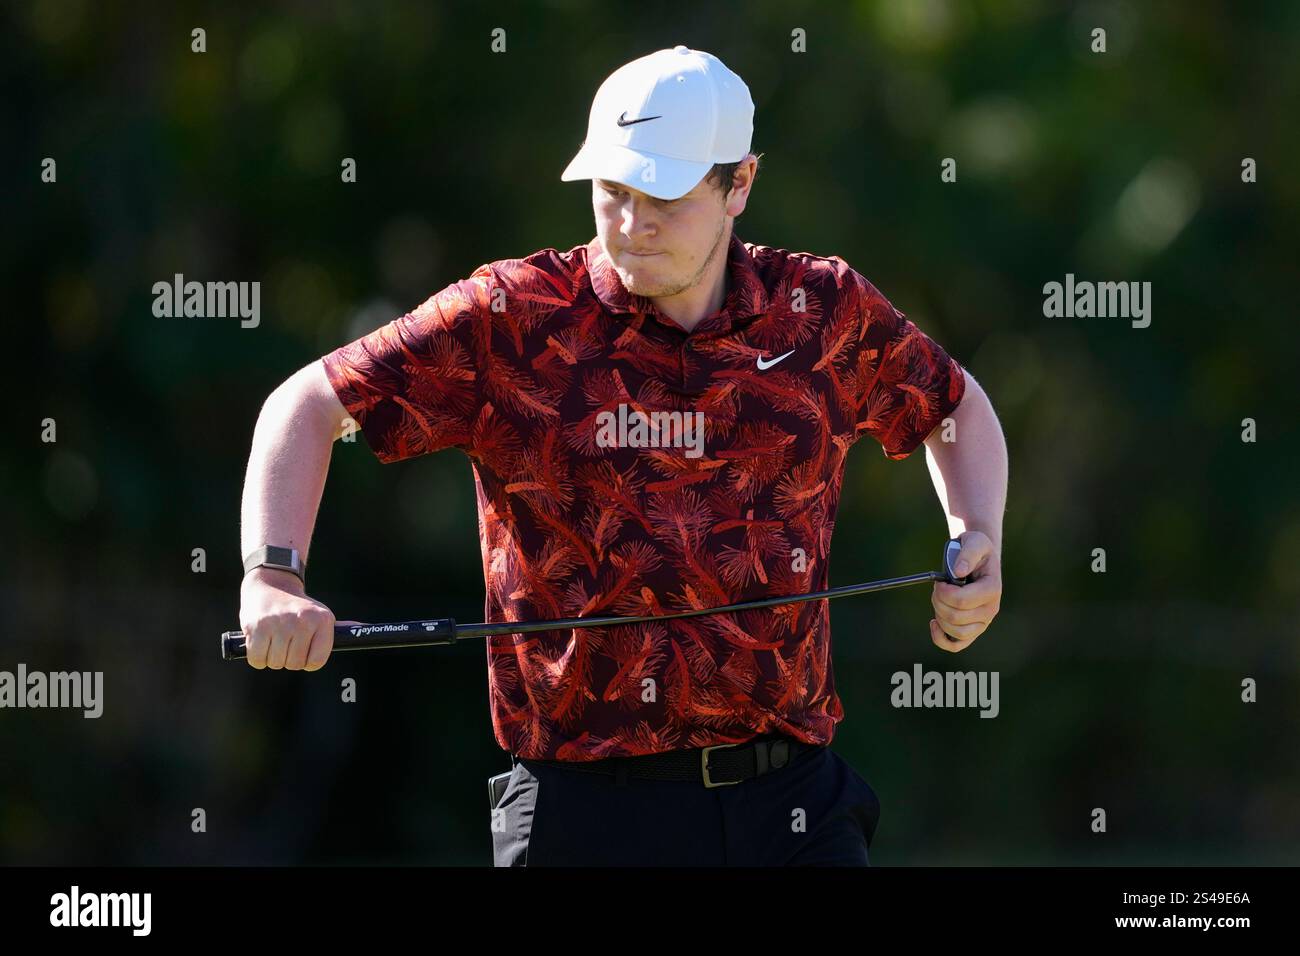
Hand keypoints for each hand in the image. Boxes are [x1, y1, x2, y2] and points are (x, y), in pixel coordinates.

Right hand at [239, 567, 335, 670]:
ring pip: (275, 663)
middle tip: (285, 642)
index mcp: (323, 620)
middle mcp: (303, 621)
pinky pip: (257, 660)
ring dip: (272, 657)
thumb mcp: (321, 614)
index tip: (303, 653)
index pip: (317, 662)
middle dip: (288, 659)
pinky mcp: (257, 627)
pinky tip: (260, 641)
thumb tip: (364, 630)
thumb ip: (338, 630)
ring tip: (273, 639)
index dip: (307, 662)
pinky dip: (257, 656)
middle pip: (294, 664)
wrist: (271, 582)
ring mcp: (279, 624)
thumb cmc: (298, 607)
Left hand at [929, 530, 1000, 652]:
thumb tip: (958, 571)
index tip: (939, 582)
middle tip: (938, 588)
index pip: (962, 601)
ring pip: (954, 631)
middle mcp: (990, 609)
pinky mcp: (972, 631)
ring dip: (939, 614)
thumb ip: (967, 553)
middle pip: (955, 617)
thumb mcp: (974, 541)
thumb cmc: (976, 549)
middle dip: (938, 601)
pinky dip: (940, 638)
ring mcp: (982, 622)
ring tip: (940, 599)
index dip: (943, 593)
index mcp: (992, 589)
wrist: (980, 559)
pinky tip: (934, 622)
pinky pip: (955, 645)